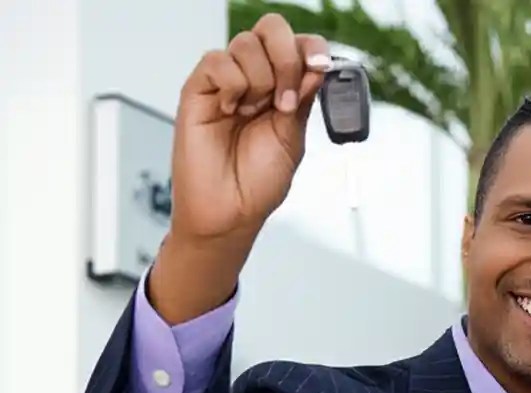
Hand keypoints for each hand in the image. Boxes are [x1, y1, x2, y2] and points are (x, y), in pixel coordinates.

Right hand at [150, 14, 328, 322]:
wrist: (230, 213)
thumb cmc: (257, 182)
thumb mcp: (292, 139)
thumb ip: (302, 100)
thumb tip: (316, 66)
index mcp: (282, 87)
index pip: (297, 44)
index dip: (311, 47)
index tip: (321, 66)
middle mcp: (254, 79)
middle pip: (271, 30)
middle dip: (287, 58)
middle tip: (286, 99)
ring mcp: (225, 83)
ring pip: (245, 43)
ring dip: (261, 79)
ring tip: (254, 113)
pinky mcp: (198, 90)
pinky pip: (216, 61)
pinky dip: (233, 84)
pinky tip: (232, 110)